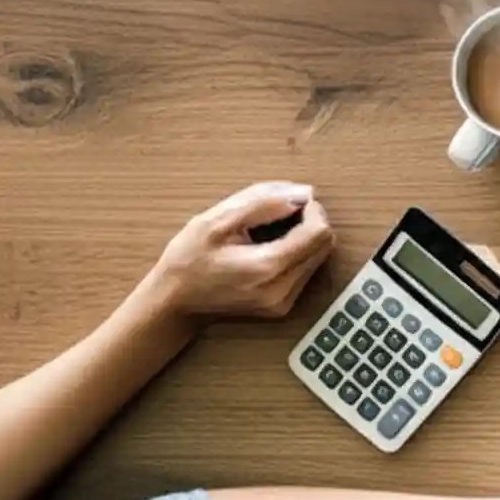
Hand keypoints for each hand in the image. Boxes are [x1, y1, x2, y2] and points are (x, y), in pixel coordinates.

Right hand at [143, 182, 334, 318]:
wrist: (174, 303)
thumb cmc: (188, 260)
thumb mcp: (215, 221)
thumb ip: (262, 203)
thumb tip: (304, 193)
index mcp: (267, 268)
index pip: (319, 232)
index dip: (311, 209)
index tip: (289, 202)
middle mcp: (283, 290)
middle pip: (325, 244)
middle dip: (310, 221)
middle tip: (278, 214)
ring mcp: (285, 302)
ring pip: (319, 257)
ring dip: (305, 236)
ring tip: (268, 231)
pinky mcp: (285, 306)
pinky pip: (306, 269)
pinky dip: (297, 252)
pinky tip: (268, 248)